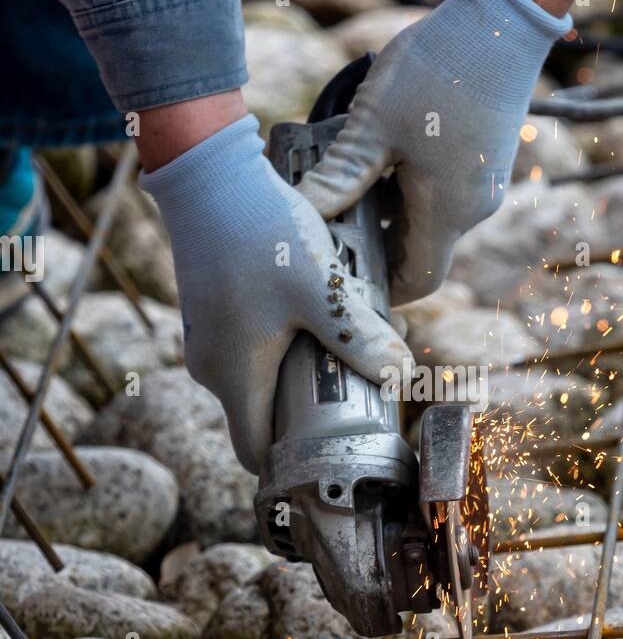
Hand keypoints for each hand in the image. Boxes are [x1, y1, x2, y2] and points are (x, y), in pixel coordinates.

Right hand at [141, 114, 411, 472]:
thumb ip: (361, 338)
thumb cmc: (262, 235)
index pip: (257, 453)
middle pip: (263, 417)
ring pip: (259, 379)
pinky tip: (318, 316)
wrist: (211, 176)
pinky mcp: (212, 311)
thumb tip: (400, 375)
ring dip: (300, 374)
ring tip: (346, 347)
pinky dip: (283, 346)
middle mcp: (213, 367)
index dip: (293, 462)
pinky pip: (250, 348)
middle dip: (309, 414)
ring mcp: (208, 338)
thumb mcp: (323, 291)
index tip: (333, 454)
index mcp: (234, 378)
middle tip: (357, 393)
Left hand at [297, 0, 572, 305]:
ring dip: (392, 212)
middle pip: (421, 250)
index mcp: (447, 212)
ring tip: (348, 186)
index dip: (382, 291)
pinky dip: (412, 189)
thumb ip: (339, 176)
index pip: (417, 281)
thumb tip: (300, 212)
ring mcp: (484, 182)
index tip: (347, 283)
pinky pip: (445, 192)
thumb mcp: (374, 125)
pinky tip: (382, 157)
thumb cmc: (438, 71)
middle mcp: (473, 208)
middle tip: (331, 229)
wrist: (503, 19)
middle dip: (377, 246)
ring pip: (432, 218)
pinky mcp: (486, 158)